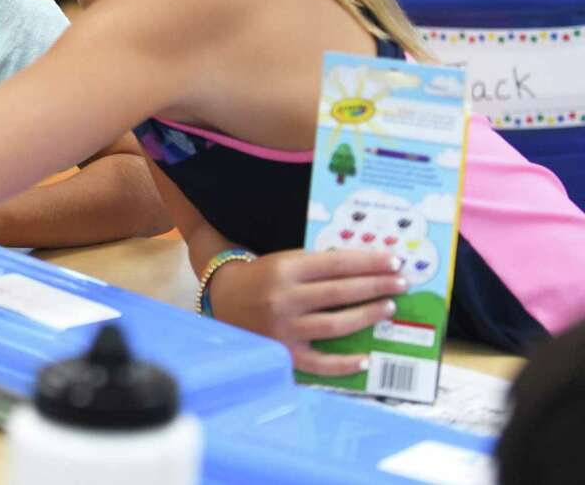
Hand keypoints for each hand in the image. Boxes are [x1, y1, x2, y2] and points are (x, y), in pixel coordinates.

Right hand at [207, 248, 406, 375]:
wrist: (223, 299)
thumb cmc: (262, 278)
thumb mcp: (285, 262)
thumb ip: (318, 266)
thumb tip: (364, 269)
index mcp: (286, 268)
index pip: (337, 264)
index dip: (370, 262)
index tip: (395, 261)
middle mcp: (286, 298)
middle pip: (342, 292)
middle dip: (377, 286)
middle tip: (402, 283)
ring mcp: (285, 328)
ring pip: (337, 324)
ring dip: (367, 315)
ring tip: (388, 308)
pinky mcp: (284, 353)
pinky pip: (321, 362)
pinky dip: (345, 363)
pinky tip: (365, 358)